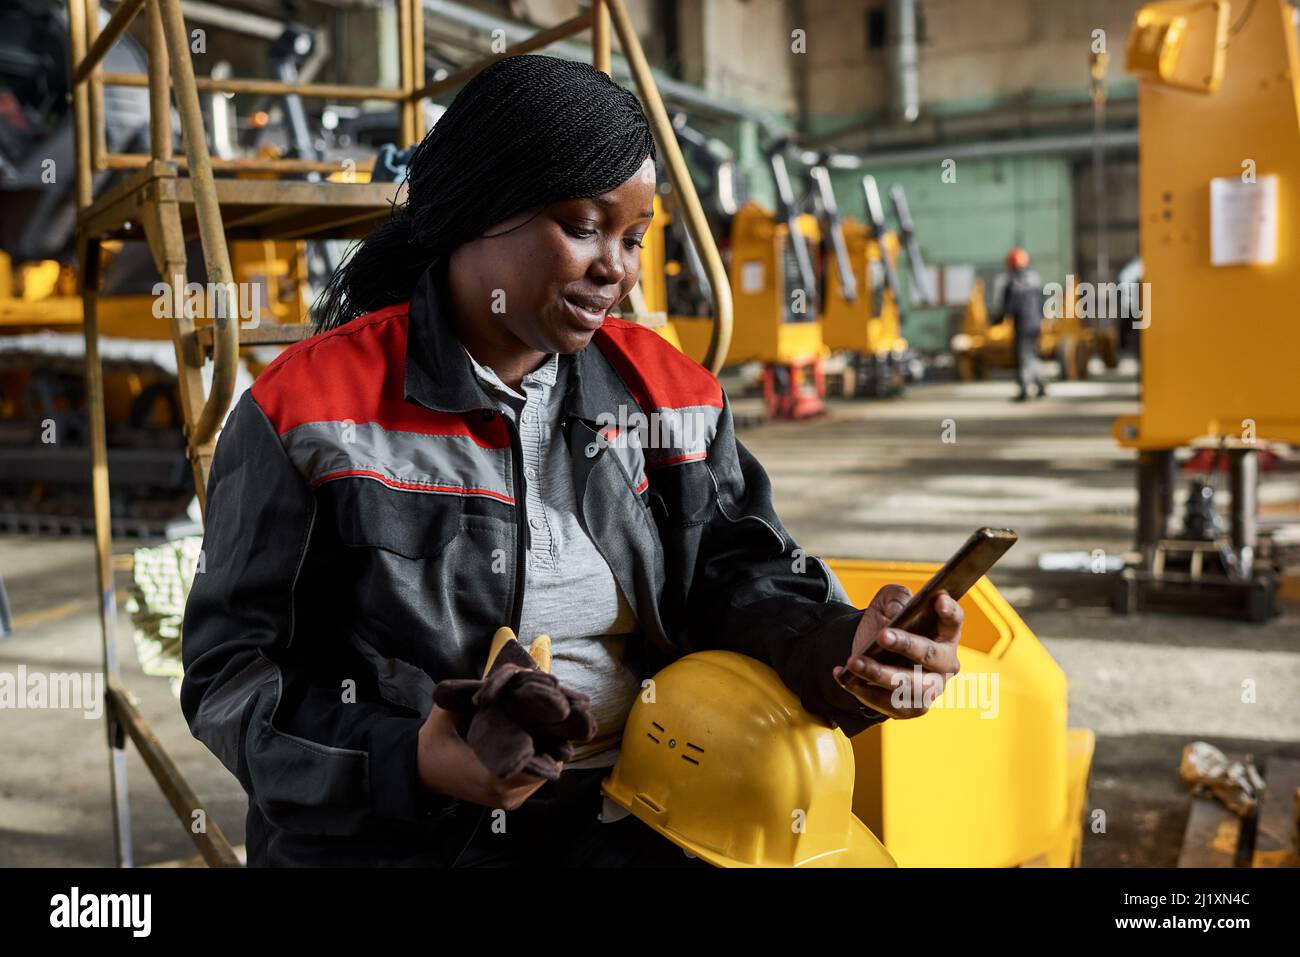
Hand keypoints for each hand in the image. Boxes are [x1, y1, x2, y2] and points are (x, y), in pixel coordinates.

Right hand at [416, 704, 553, 809]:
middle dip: (549, 737)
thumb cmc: (436, 739)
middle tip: (547, 712)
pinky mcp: (511, 800)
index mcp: (491, 776)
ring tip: (541, 723)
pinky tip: (533, 739)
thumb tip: (514, 675)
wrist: (421, 768)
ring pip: (546, 771)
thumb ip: (479, 694)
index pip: (538, 756)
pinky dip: (538, 759)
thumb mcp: (449, 710)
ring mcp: (510, 800)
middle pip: (548, 763)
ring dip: (546, 748)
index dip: (545, 731)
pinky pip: (535, 778)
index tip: (544, 710)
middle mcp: (506, 793)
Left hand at [832, 584, 962, 719]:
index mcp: (945, 633)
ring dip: (879, 673)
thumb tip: (897, 610)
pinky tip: (846, 676)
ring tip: (854, 661)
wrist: (870, 652)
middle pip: (931, 655)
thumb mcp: (887, 602)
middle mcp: (945, 664)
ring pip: (909, 685)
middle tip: (882, 635)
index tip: (939, 599)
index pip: (953, 621)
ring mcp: (931, 689)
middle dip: (906, 645)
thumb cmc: (888, 624)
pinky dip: (864, 691)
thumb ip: (895, 598)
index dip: (949, 611)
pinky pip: (889, 704)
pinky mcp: (911, 708)